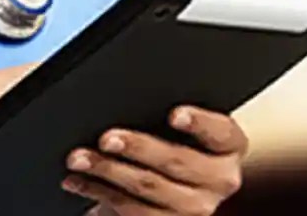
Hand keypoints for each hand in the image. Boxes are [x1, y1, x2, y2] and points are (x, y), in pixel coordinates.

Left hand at [60, 106, 247, 215]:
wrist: (175, 188)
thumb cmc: (174, 142)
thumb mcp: (178, 126)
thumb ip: (163, 114)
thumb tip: (123, 101)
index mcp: (228, 147)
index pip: (221, 132)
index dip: (199, 122)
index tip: (174, 114)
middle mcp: (220, 179)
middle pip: (177, 161)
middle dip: (137, 148)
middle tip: (107, 138)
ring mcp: (197, 208)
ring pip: (149, 187)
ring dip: (108, 171)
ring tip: (80, 158)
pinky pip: (132, 211)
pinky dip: (98, 192)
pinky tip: (79, 181)